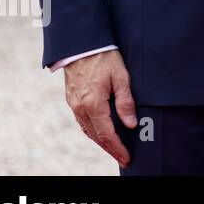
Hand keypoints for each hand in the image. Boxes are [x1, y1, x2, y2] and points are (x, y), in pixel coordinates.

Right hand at [63, 50, 135, 167]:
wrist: (81, 44)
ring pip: (88, 130)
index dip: (117, 148)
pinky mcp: (72, 100)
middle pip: (96, 136)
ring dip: (101, 141)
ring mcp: (74, 105)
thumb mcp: (121, 77)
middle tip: (123, 159)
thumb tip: (130, 124)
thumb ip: (126, 101)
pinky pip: (82, 121)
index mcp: (93, 104)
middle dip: (110, 149)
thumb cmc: (104, 57)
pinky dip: (92, 131)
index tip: (127, 157)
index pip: (106, 134)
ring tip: (114, 149)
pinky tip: (101, 133)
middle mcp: (80, 108)